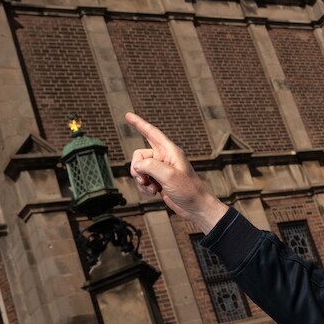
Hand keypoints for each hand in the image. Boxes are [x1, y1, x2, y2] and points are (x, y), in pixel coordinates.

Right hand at [125, 112, 228, 232]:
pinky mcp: (159, 180)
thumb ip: (151, 166)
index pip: (151, 132)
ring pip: (139, 169)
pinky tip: (154, 193)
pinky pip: (143, 180)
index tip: (128, 115)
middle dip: (137, 169)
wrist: (196, 207)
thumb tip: (137, 165)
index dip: (139, 123)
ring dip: (141, 181)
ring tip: (153, 188)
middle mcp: (164, 158)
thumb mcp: (169, 176)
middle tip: (145, 180)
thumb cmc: (189, 190)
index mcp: (170, 151)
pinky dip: (144, 187)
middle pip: (139, 156)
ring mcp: (161, 170)